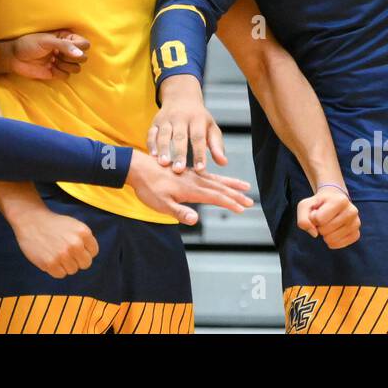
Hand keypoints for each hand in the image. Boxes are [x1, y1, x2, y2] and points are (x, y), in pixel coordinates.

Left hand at [1, 31, 89, 79]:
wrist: (15, 57)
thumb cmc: (29, 44)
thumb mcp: (47, 41)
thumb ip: (65, 46)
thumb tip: (81, 55)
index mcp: (66, 38)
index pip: (85, 44)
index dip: (79, 48)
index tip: (64, 47)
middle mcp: (67, 49)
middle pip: (83, 58)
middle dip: (71, 58)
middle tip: (57, 54)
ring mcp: (62, 61)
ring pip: (77, 68)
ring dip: (65, 66)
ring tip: (53, 60)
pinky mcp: (57, 72)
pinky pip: (67, 76)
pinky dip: (59, 73)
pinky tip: (50, 67)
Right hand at [8, 205, 99, 278]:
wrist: (31, 221)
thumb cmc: (54, 224)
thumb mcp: (74, 225)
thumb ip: (85, 239)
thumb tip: (89, 256)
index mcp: (84, 232)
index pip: (93, 252)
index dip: (84, 251)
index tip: (75, 247)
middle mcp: (75, 244)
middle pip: (85, 264)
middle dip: (77, 260)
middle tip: (66, 253)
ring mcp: (63, 254)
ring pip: (72, 270)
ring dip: (65, 265)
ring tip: (56, 253)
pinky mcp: (50, 263)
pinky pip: (60, 274)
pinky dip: (55, 269)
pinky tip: (49, 258)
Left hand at [126, 151, 252, 224]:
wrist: (137, 167)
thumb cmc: (147, 188)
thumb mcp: (160, 204)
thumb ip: (178, 212)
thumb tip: (195, 220)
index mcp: (190, 188)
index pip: (215, 197)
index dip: (229, 203)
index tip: (243, 208)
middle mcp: (194, 180)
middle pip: (219, 188)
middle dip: (236, 195)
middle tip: (251, 201)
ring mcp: (191, 175)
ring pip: (216, 180)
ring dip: (230, 185)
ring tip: (244, 187)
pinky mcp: (186, 172)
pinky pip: (207, 176)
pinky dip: (219, 179)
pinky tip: (221, 181)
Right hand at [150, 74, 225, 171]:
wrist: (181, 97)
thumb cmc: (199, 119)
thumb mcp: (211, 128)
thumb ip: (217, 146)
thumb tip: (223, 163)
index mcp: (197, 119)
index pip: (198, 137)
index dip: (199, 153)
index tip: (200, 169)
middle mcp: (181, 117)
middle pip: (180, 136)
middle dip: (179, 153)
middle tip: (179, 170)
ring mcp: (167, 119)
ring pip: (164, 134)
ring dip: (163, 149)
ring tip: (163, 164)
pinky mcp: (156, 122)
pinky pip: (151, 132)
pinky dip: (151, 144)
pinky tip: (152, 156)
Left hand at [297, 187, 360, 248]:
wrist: (334, 201)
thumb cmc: (318, 204)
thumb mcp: (305, 206)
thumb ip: (303, 219)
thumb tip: (314, 233)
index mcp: (340, 200)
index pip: (319, 219)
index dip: (313, 218)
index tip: (317, 211)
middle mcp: (352, 211)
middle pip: (325, 230)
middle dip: (319, 227)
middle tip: (323, 219)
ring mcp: (356, 223)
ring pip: (332, 239)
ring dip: (325, 235)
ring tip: (328, 224)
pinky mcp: (356, 234)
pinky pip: (339, 245)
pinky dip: (331, 241)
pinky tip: (333, 232)